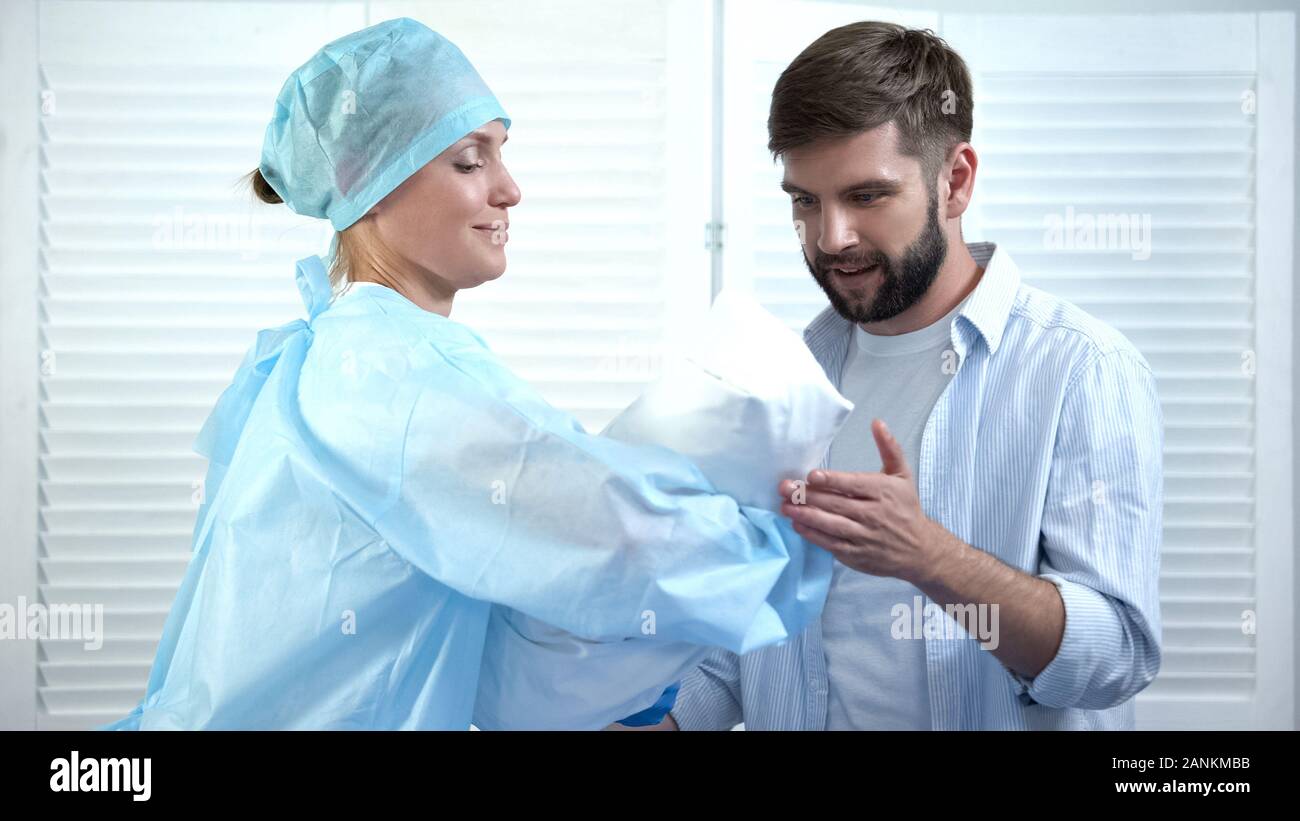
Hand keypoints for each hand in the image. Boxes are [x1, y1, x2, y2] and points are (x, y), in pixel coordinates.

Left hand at [777, 418, 953, 584]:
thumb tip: (877, 422)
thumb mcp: (902, 475)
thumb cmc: (906, 508)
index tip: (811, 475)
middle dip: (808, 496)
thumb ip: (889, 448)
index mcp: (882, 492)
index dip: (831, 480)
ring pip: (831, 525)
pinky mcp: (856, 555)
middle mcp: (873, 514)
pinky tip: (798, 526)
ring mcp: (864, 536)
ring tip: (785, 507)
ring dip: (806, 516)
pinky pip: (831, 544)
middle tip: (785, 488)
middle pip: (836, 504)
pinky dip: (813, 535)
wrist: (920, 550)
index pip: (853, 484)